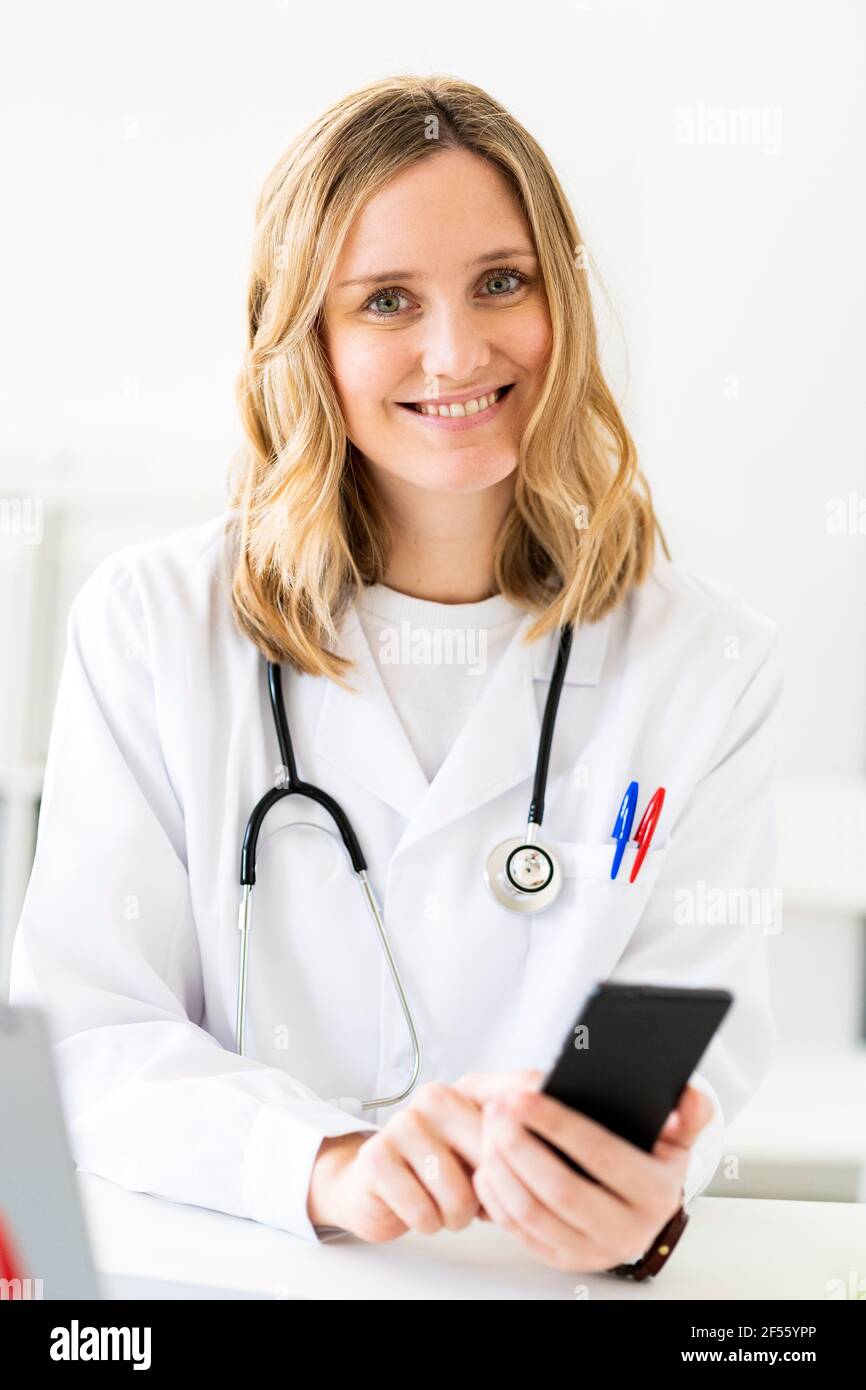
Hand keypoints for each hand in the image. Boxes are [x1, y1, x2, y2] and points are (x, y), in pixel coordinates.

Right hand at [306, 1070, 541, 1243]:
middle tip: (475, 1199)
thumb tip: (563, 1140)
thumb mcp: (483, 1156)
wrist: (374, 1186)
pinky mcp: (377, 1155)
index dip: (539, 1126)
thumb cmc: (439, 1172)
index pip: (517, 1099)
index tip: (553, 1145)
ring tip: (444, 1204)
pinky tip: (419, 1207)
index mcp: (469, 1090)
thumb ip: (517, 1141)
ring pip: (457, 1194)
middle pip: (491, 1161)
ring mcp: (404, 1122)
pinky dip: (427, 1222)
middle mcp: (437, 1097)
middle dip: (488, 1197)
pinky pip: (423, 1210)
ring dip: (455, 1216)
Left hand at [471, 1079, 714, 1271]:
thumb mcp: (678, 1136)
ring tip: (488, 1130)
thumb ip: (690, 1112)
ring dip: (502, 1168)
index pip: (600, 1155)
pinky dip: (497, 1196)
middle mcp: (627, 1231)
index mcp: (657, 1194)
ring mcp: (593, 1251)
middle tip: (495, 1109)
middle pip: (559, 1189)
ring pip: (533, 1212)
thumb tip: (688, 1098)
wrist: (643, 1210)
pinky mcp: (563, 1260)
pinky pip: (519, 1231)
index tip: (522, 1095)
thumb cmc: (652, 1160)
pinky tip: (488, 1162)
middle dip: (520, 1145)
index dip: (557, 1124)